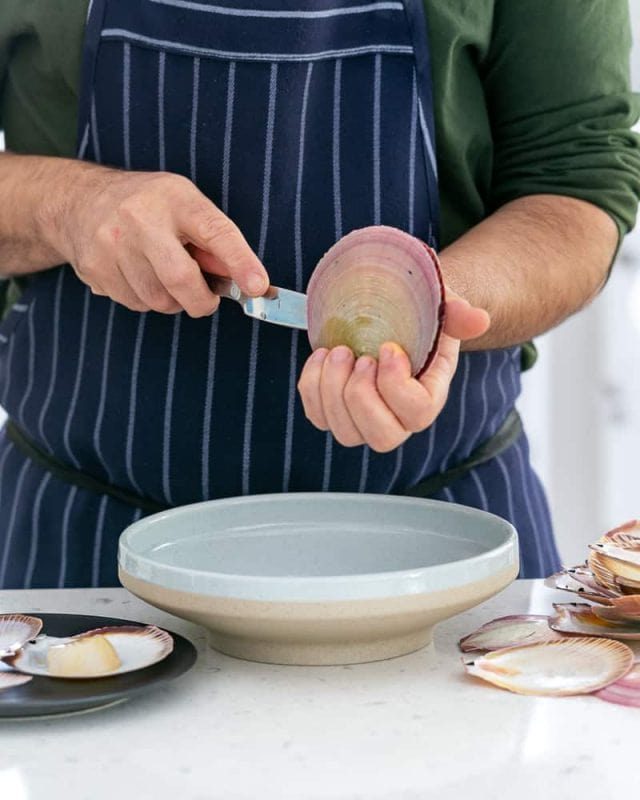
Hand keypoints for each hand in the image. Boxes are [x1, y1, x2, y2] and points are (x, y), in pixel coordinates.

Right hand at [58, 168, 267, 315]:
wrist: (79, 200)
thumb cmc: (148, 206)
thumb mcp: (186, 206)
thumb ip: (215, 242)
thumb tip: (245, 281)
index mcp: (175, 198)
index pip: (215, 231)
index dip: (240, 262)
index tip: (258, 286)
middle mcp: (140, 217)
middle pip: (180, 279)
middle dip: (201, 301)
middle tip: (208, 300)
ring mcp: (112, 244)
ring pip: (158, 300)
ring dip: (172, 300)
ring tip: (165, 276)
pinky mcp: (95, 268)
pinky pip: (136, 304)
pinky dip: (147, 300)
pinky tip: (139, 276)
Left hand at [297, 293, 489, 451]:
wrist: (392, 316)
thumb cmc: (419, 315)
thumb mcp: (440, 307)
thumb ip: (458, 314)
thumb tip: (478, 319)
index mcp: (429, 395)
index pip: (417, 412)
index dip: (395, 385)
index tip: (386, 347)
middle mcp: (399, 419)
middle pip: (382, 436)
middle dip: (361, 395)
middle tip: (358, 356)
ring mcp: (364, 423)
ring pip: (345, 432)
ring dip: (332, 389)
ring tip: (338, 350)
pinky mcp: (335, 415)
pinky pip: (318, 417)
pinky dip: (312, 387)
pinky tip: (322, 357)